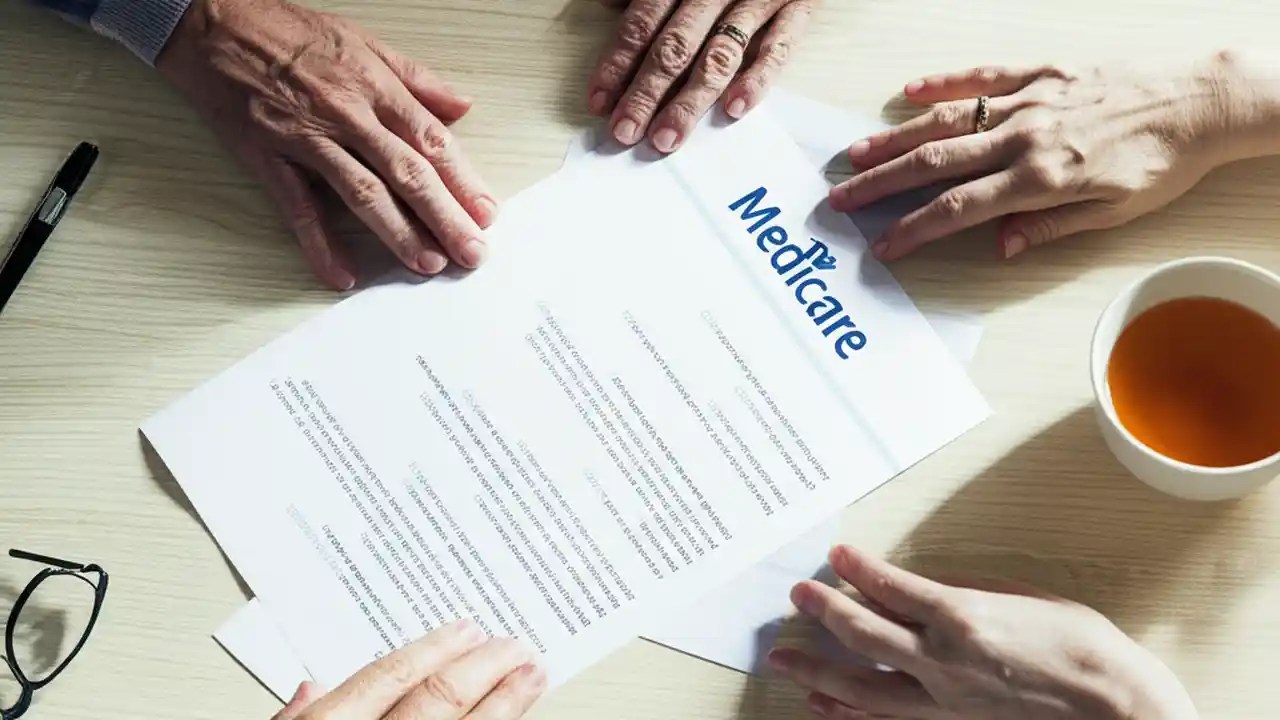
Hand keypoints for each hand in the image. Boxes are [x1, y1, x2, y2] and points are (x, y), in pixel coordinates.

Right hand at [157, 0, 496, 289]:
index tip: (486, 213)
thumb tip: (461, 106)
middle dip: (444, 216)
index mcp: (374, 86)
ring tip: (428, 264)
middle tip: (471, 252)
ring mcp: (307, 137)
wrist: (211, 18)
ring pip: (363, 192)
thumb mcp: (362, 40)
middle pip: (407, 172)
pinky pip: (299, 208)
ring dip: (399, 233)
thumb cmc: (287, 29)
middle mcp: (347, 113)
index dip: (463, 180)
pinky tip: (341, 274)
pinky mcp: (269, 156)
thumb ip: (416, 78)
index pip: (431, 141)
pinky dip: (320, 244)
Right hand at [270, 620, 544, 719]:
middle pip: (435, 703)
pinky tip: (511, 718)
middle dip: (482, 669)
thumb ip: (296, 719)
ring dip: (503, 705)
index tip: (469, 628)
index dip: (434, 650)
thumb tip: (310, 686)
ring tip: (532, 677)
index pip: (388, 680)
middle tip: (516, 644)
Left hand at [588, 0, 816, 152]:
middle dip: (647, 93)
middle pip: (674, 47)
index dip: (618, 64)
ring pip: (718, 55)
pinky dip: (757, 79)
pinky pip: (777, 47)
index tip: (601, 103)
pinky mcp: (797, 9)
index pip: (642, 25)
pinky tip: (735, 108)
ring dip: (690, 100)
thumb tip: (608, 6)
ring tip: (668, 136)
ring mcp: (757, 0)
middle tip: (627, 132)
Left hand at [769, 546, 1197, 719]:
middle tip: (796, 596)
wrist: (1119, 711)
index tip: (835, 554)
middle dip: (822, 612)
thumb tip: (923, 589)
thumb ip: (966, 593)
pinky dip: (849, 712)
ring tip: (783, 659)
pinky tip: (825, 705)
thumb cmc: (1085, 649)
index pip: (890, 585)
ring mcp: (944, 700)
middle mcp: (943, 660)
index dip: (856, 567)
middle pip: (862, 632)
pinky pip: (886, 719)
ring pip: (862, 685)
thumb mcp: (1025, 600)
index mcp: (963, 617)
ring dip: (817, 671)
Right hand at [831, 60, 1235, 260]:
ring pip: (947, 119)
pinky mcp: (1043, 72)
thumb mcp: (1110, 213)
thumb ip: (1047, 227)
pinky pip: (983, 76)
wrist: (1200, 102)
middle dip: (882, 184)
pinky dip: (944, 83)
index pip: (960, 209)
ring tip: (856, 154)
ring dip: (896, 138)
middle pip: (936, 163)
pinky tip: (909, 92)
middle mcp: (1025, 137)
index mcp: (1041, 179)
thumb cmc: (1160, 163)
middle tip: (840, 198)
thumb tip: (998, 247)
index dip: (914, 230)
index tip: (881, 246)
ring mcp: (1030, 100)